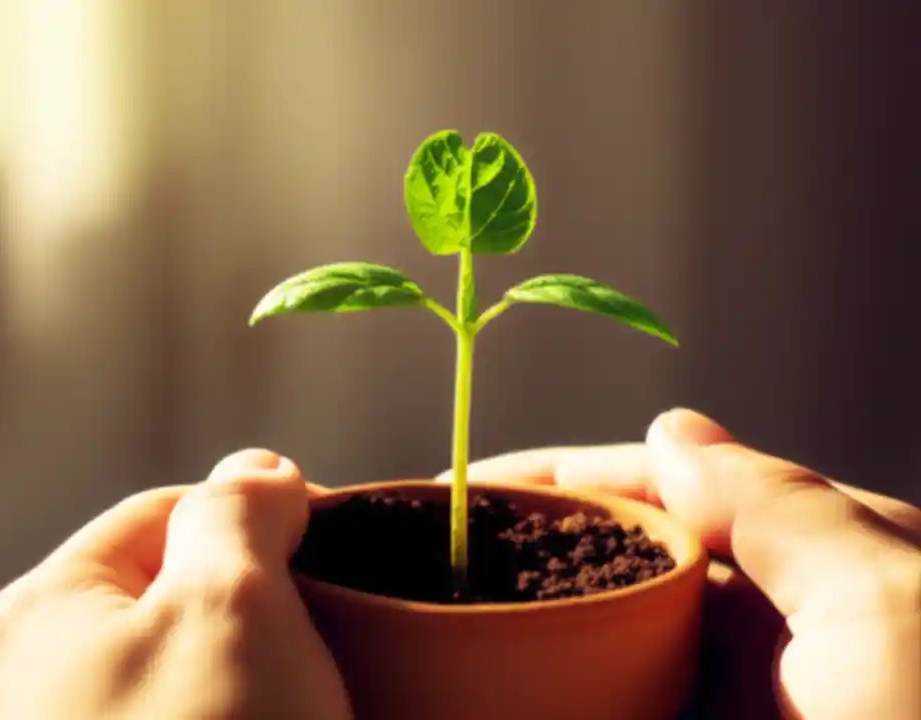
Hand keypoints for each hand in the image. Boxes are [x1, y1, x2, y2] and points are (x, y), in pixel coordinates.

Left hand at [0, 449, 350, 719]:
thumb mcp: (234, 603)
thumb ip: (240, 512)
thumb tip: (257, 471)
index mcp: (36, 613)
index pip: (164, 514)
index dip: (256, 517)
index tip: (331, 548)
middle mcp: (13, 689)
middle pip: (158, 603)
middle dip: (241, 610)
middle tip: (316, 641)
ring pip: (161, 682)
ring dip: (229, 683)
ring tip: (291, 708)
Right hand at [459, 409, 920, 718]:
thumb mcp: (888, 606)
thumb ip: (782, 506)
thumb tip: (675, 428)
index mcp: (826, 567)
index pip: (673, 489)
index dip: (565, 475)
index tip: (461, 486)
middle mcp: (775, 633)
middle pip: (623, 561)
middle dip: (531, 546)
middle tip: (431, 553)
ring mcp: (733, 703)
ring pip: (607, 643)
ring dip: (528, 629)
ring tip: (439, 616)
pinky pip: (608, 700)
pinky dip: (549, 692)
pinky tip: (491, 685)